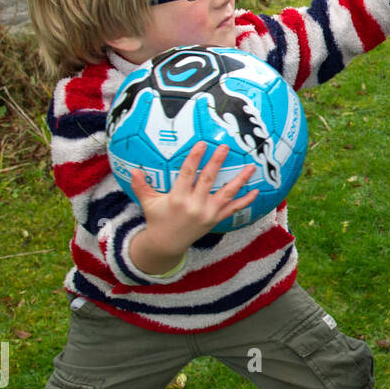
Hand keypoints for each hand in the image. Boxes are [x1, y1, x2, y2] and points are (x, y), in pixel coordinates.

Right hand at [130, 142, 257, 268]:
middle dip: (217, 162)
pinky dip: (245, 201)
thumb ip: (141, 186)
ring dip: (239, 180)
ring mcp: (207, 213)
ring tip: (250, 166)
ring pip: (226, 194)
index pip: (188, 173)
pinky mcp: (215, 220)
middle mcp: (194, 205)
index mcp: (177, 198)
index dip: (195, 158)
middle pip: (208, 180)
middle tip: (225, 147)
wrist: (167, 244)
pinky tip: (256, 190)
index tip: (202, 144)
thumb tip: (133, 170)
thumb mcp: (148, 203)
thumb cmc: (157, 219)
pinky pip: (233, 209)